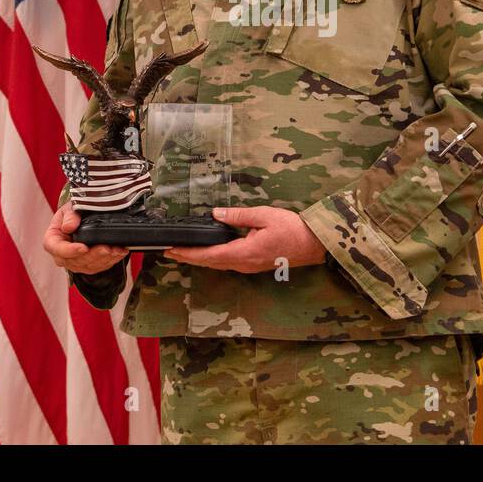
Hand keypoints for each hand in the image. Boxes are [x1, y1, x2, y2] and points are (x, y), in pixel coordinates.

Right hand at [43, 201, 129, 275]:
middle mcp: (62, 256)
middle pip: (77, 261)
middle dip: (94, 255)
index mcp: (52, 241)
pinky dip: (111, 260)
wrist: (81, 218)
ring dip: (105, 259)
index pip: (58, 249)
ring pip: (90, 266)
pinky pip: (99, 267)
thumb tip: (69, 227)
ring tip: (116, 250)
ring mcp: (75, 263)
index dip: (71, 250)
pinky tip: (119, 252)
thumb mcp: (69, 208)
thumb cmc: (73, 213)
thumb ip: (70, 216)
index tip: (84, 247)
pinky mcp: (88, 266)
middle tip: (106, 248)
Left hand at [165, 206, 327, 272]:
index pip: (209, 255)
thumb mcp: (264, 216)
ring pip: (218, 265)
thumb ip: (238, 216)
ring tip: (183, 252)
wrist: (313, 245)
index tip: (171, 250)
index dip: (188, 254)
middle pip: (210, 263)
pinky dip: (212, 258)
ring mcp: (249, 267)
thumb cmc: (292, 229)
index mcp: (243, 253)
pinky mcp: (253, 265)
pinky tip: (208, 252)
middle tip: (169, 251)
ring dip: (199, 259)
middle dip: (188, 257)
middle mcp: (243, 264)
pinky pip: (227, 263)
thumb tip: (216, 214)